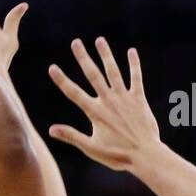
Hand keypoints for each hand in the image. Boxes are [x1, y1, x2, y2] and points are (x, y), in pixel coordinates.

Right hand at [48, 38, 161, 171]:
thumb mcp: (91, 148)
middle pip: (93, 75)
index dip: (62, 80)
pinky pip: (136, 78)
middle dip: (83, 58)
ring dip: (106, 55)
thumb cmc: (117, 155)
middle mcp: (108, 101)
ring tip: (99, 40)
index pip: (74, 93)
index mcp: (95, 113)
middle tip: (75, 42)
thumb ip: (71, 136)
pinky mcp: (139, 99)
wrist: (145, 155)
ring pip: (113, 72)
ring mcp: (124, 98)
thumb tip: (51, 129)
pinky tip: (131, 52)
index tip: (52, 67)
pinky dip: (133, 65)